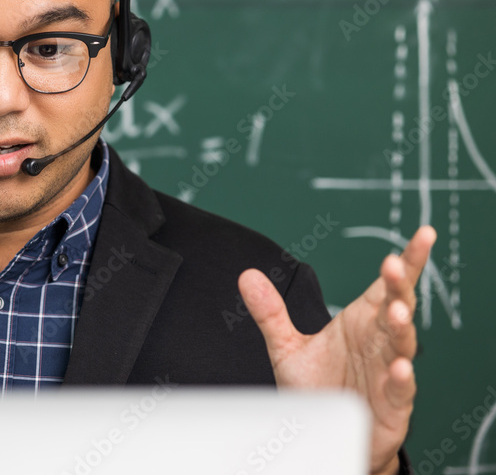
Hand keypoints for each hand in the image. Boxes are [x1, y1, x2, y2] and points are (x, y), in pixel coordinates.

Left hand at [239, 225, 434, 474]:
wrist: (325, 434)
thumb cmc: (318, 388)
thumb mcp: (287, 347)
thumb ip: (270, 312)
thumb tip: (247, 275)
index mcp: (363, 321)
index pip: (387, 285)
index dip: (408, 260)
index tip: (422, 234)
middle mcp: (379, 341)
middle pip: (398, 306)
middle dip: (399, 285)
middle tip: (394, 263)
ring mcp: (388, 372)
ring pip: (401, 345)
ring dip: (403, 327)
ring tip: (399, 310)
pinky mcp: (391, 404)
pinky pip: (400, 389)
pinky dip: (400, 378)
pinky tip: (398, 366)